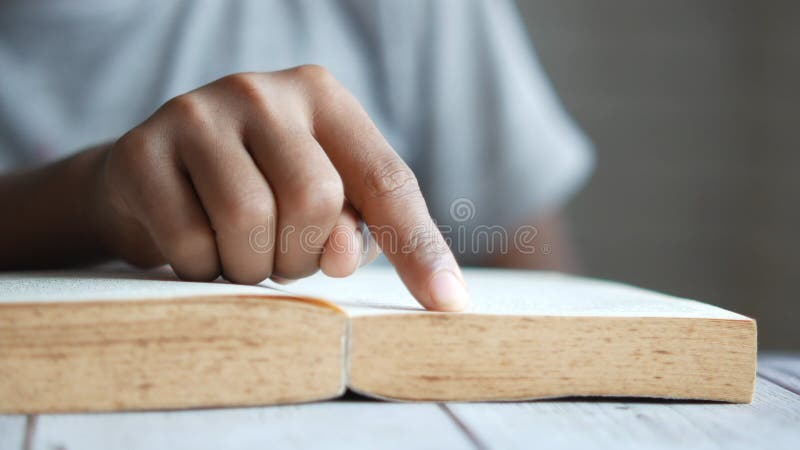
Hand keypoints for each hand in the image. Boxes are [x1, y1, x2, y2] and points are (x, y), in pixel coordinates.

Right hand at [97, 66, 467, 310]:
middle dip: (302, 255)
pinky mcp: (142, 151)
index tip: (448, 304)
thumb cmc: (257, 193)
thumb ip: (355, 230)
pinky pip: (189, 241)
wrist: (154, 179)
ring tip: (243, 255)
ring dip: (252, 266)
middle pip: (315, 199)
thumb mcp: (322, 208)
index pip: (386, 180)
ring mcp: (197, 114)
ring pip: (249, 220)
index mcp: (324, 99)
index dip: (418, 248)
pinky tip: (198, 249)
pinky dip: (202, 269)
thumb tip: (343, 258)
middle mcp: (263, 92)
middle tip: (280, 256)